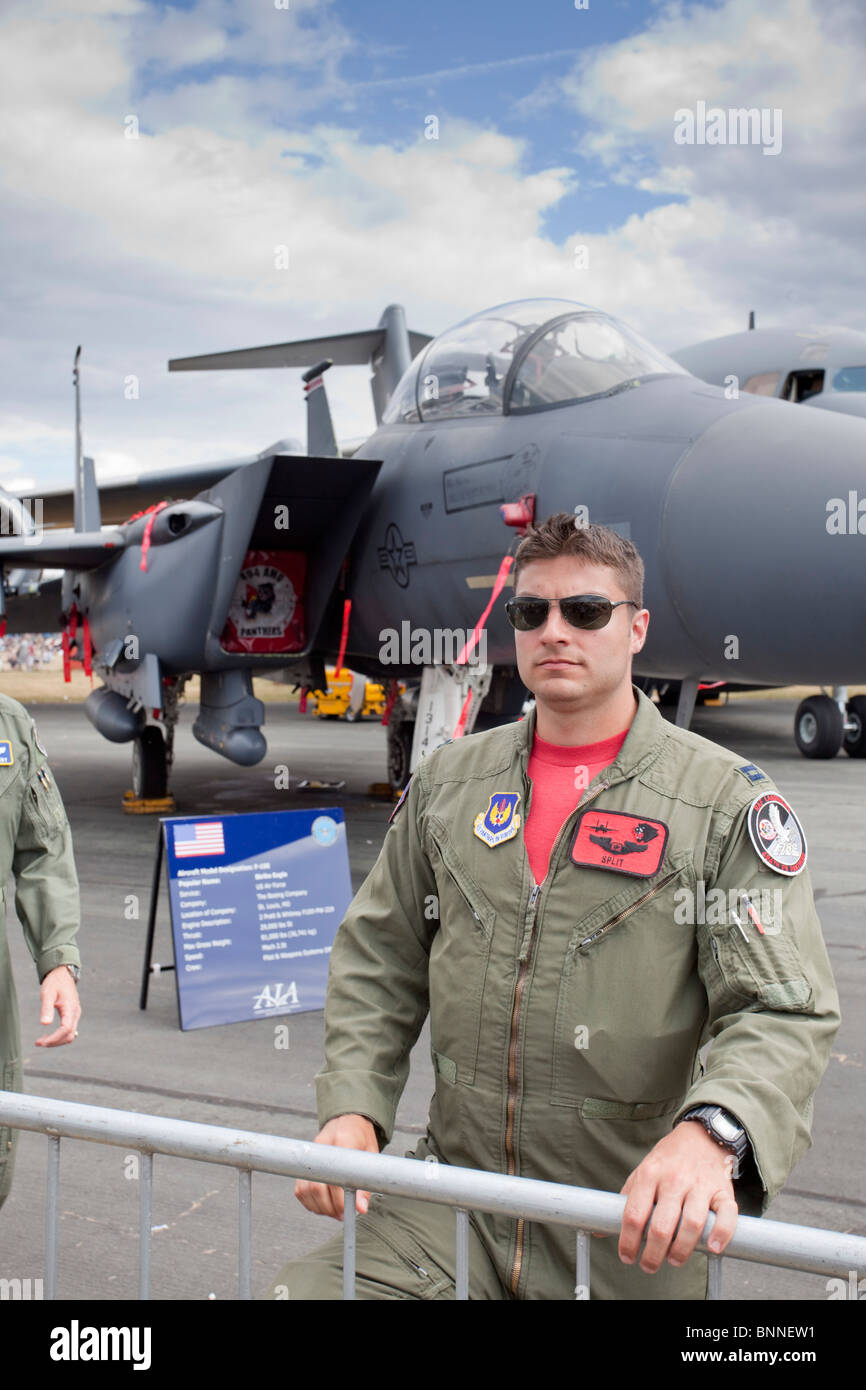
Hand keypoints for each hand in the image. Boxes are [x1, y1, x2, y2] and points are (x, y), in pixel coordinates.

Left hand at [36, 966, 80, 1046]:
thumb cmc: (54, 983)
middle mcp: (75, 1013)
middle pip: (69, 1035)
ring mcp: (75, 1014)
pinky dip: (60, 1036)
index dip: (54, 1038)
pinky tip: (50, 1036)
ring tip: (42, 1040)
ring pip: (70, 1035)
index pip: (65, 1029)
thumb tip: (45, 1024)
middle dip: (54, 1042)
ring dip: (56, 1041)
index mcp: (70, 1007)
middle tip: (38, 1042)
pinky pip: (69, 1030)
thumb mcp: (47, 994)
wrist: (62, 974)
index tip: (41, 1041)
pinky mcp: (72, 1015)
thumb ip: (46, 1009)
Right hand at [294, 1114, 379, 1220]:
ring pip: (306, 1190)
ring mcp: (310, 1155)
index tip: (349, 1210)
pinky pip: (300, 1190)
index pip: (336, 1172)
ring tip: (335, 1212)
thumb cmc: (361, 1138)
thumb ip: (366, 1181)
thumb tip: (361, 1208)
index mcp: (343, 1140)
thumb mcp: (371, 1155)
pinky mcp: (304, 1164)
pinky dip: (311, 1203)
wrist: (347, 1121)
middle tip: (343, 1215)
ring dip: (321, 1208)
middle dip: (330, 1207)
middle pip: (317, 1186)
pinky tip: (324, 1206)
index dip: (341, 1197)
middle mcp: (321, 1148)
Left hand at [617, 1121, 738, 1272]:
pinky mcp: (723, 1191)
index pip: (634, 1214)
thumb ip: (625, 1201)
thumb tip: (600, 1231)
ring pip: (691, 1224)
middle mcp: (674, 1180)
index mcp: (649, 1175)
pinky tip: (712, 1248)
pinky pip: (726, 1215)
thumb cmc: (668, 1161)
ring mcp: (700, 1185)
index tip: (627, 1256)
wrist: (701, 1136)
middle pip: (661, 1225)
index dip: (628, 1241)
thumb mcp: (642, 1173)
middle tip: (649, 1265)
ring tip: (674, 1260)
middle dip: (653, 1254)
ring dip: (681, 1250)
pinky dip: (721, 1234)